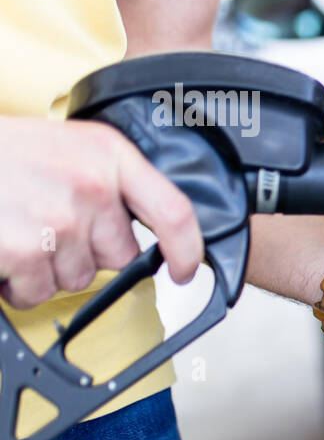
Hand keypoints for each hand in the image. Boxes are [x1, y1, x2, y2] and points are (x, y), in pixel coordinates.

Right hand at [0, 116, 203, 307]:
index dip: (188, 249)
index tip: (187, 269)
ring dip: (47, 269)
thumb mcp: (64, 147)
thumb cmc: (1, 154)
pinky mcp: (24, 249)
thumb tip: (135, 232)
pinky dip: (16, 283)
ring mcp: (58, 219)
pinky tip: (3, 252)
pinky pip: (37, 292)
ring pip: (76, 278)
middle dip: (86, 254)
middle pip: (119, 256)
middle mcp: (92, 185)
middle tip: (47, 227)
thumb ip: (107, 182)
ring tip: (17, 232)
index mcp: (108, 154)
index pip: (174, 211)